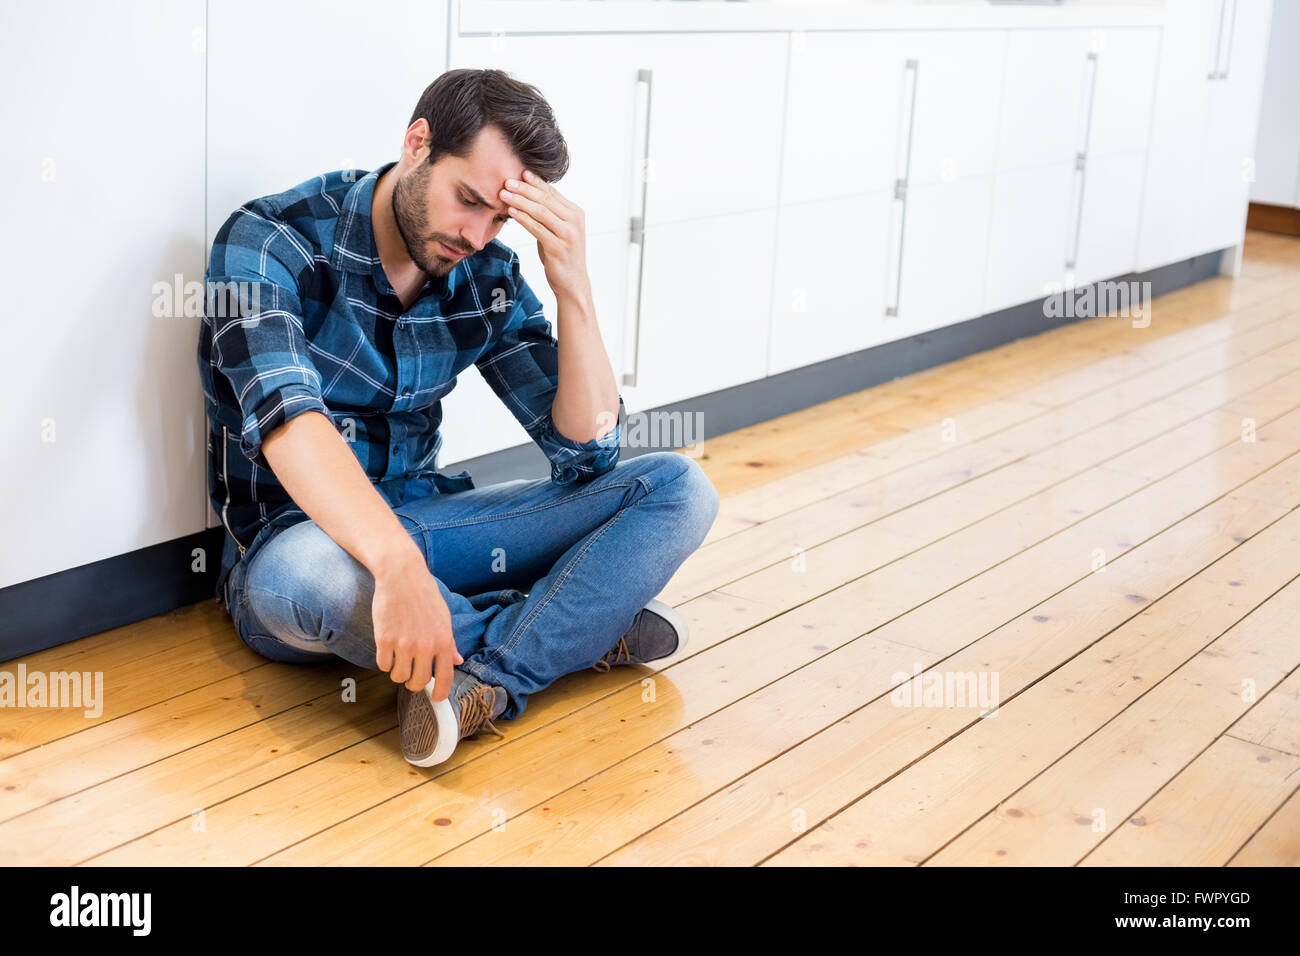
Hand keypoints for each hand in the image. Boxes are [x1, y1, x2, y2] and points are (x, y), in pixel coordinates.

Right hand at [371, 548, 463, 699]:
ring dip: (398, 672)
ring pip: (398, 677)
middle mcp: (425, 646)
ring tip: (399, 658)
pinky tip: (388, 650)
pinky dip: (385, 662)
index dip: (440, 693)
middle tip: (412, 674)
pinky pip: (383, 665)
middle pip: (418, 683)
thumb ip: (449, 642)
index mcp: (443, 641)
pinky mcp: (384, 639)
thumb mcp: (443, 617)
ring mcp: (403, 644)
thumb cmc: (424, 595)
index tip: (436, 699)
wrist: (401, 575)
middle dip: (414, 683)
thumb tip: (457, 661)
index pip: (444, 677)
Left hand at [499, 169, 590, 302]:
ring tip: (504, 194)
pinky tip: (511, 212)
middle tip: (507, 181)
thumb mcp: (556, 230)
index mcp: (575, 213)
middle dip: (525, 189)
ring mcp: (568, 234)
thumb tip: (529, 195)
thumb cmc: (562, 255)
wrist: (573, 283)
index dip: (535, 182)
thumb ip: (548, 214)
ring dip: (520, 201)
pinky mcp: (559, 247)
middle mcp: (574, 221)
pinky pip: (538, 229)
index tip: (519, 173)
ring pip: (541, 212)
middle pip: (545, 199)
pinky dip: (523, 219)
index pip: (552, 193)